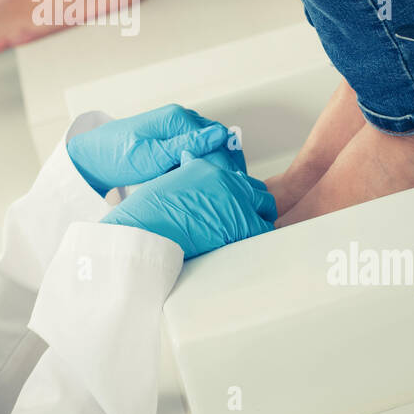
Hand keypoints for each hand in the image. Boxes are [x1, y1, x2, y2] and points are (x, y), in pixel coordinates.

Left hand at [67, 102, 238, 195]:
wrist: (91, 158)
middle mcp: (180, 118)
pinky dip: (200, 165)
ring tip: (217, 189)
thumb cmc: (117, 157)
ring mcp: (175, 128)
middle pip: (216, 141)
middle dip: (224, 165)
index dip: (226, 164)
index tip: (229, 187)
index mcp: (177, 118)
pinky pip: (195, 150)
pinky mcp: (170, 140)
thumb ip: (187, 144)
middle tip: (227, 191)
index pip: (217, 139)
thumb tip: (220, 135)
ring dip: (214, 165)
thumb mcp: (153, 156)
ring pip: (208, 146)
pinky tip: (200, 181)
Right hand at [101, 156, 276, 258]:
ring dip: (258, 221)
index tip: (235, 207)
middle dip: (255, 207)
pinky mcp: (243, 222)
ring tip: (243, 236)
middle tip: (245, 223)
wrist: (147, 230)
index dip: (239, 196)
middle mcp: (226, 179)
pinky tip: (243, 245)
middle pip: (257, 191)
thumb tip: (192, 180)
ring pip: (266, 209)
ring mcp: (237, 200)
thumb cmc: (148, 214)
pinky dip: (258, 238)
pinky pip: (264, 230)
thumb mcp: (168, 185)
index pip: (238, 179)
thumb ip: (187, 180)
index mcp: (208, 168)